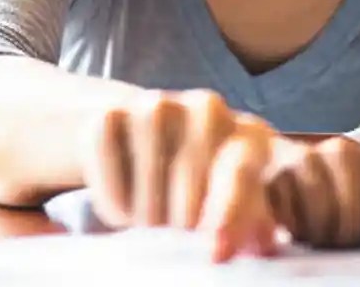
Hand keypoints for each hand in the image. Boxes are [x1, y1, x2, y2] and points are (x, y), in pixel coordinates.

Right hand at [78, 89, 275, 249]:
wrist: (146, 134)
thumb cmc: (205, 177)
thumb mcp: (237, 196)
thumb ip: (244, 219)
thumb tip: (235, 248)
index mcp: (249, 134)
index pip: (238, 176)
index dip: (227, 216)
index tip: (216, 253)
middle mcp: (209, 109)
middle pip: (189, 200)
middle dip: (181, 228)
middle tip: (178, 224)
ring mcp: (158, 105)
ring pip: (148, 195)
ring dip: (147, 219)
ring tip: (153, 212)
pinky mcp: (111, 113)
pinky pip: (110, 181)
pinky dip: (114, 203)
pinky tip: (126, 200)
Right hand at [264, 137, 359, 254]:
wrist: (301, 162)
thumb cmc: (348, 194)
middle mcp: (342, 151)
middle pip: (351, 211)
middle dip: (349, 234)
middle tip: (343, 237)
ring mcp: (306, 158)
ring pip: (319, 214)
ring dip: (321, 232)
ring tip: (321, 230)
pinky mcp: (274, 174)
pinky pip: (286, 215)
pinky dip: (293, 227)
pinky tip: (298, 223)